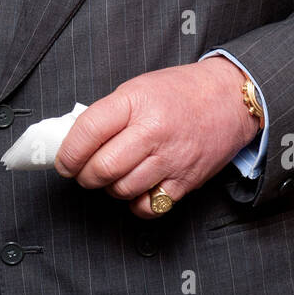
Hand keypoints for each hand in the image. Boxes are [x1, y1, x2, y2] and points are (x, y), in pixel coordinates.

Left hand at [53, 57, 259, 218]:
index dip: (68, 153)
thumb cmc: (180, 92)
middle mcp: (152, 131)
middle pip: (102, 168)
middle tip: (84, 172)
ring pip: (122, 190)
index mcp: (135, 102)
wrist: (229, 98)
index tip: (64, 162)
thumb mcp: (138, 88)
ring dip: (109, 188)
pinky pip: (149, 206)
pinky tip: (136, 188)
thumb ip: (108, 115)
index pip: (87, 132)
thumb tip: (74, 143)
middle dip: (85, 176)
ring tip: (113, 176)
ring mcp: (170, 158)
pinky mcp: (186, 181)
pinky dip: (136, 203)